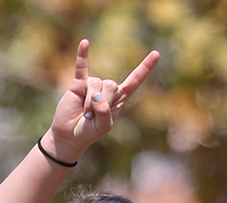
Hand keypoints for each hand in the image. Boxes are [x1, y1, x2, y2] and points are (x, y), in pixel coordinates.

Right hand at [46, 40, 158, 160]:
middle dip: (102, 102)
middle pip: (111, 85)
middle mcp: (107, 89)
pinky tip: (84, 43)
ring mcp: (93, 85)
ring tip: (85, 114)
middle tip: (93, 116)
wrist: (70, 134)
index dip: (145, 68)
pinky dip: (82, 55)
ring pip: (96, 84)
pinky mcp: (78, 83)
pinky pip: (81, 67)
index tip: (156, 54)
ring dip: (89, 103)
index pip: (135, 81)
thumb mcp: (103, 126)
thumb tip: (97, 95)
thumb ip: (104, 112)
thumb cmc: (89, 131)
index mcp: (119, 98)